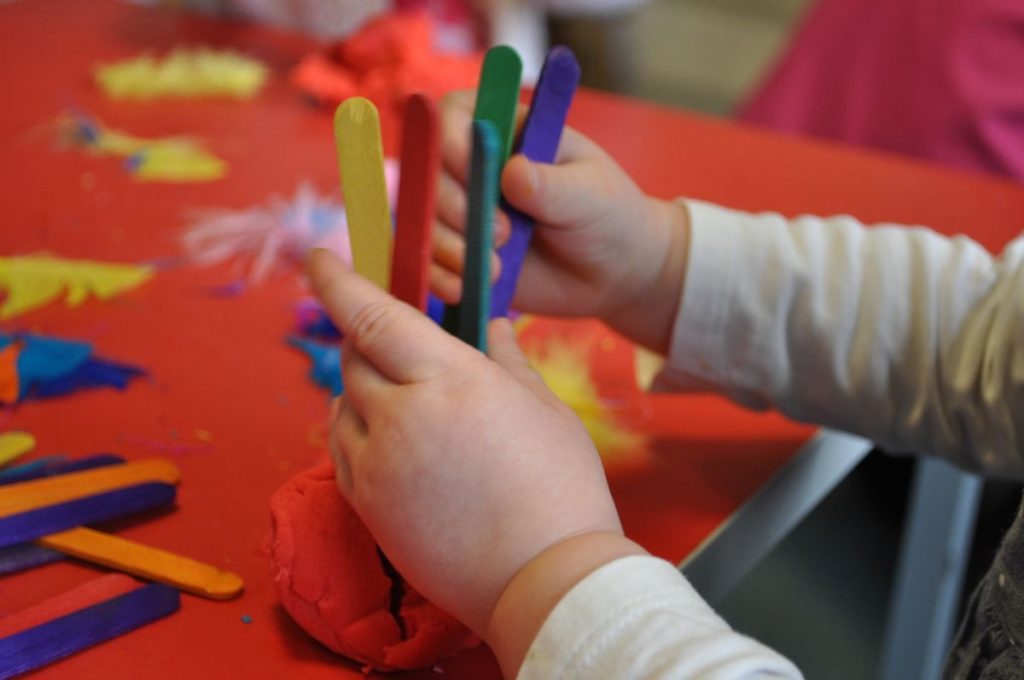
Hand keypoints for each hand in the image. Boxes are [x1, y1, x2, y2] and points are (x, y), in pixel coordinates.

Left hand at [308, 249, 633, 665]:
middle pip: (353, 358)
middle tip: (397, 347)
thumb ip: (509, 360)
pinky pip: (341, 450)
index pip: (374, 316)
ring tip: (406, 402)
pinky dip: (356, 432)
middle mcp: (401, 415)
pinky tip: (393, 442)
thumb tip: (494, 327)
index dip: (338, 282)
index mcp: (450, 379)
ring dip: (362, 390)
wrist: (544, 578)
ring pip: (342, 405)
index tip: (318, 257)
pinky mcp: (366, 506)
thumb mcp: (546, 409)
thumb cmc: (559, 488)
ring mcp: (377, 464)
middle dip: (368, 342)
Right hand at [431, 91, 690, 353]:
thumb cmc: (610, 216)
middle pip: (427, 171)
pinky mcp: (462, 256)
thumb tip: (512, 172)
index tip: (475, 173)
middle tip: (502, 234)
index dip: (452, 140)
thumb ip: (552, 185)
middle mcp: (476, 169)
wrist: (616, 272)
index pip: (454, 115)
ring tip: (493, 270)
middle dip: (454, 205)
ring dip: (448, 247)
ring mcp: (465, 214)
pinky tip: (465, 290)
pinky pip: (431, 263)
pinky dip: (440, 277)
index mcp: (507, 132)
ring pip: (424, 221)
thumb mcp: (591, 195)